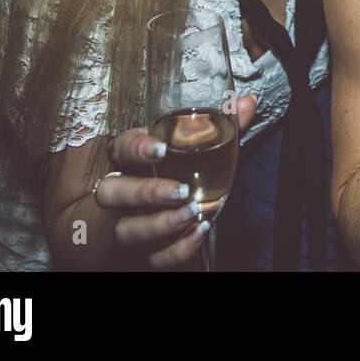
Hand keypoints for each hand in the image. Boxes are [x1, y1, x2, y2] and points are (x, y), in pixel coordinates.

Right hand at [95, 94, 256, 268]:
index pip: (121, 149)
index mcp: (134, 159)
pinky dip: (175, 249)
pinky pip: (153, 257)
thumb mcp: (203, 148)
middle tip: (179, 190)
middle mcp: (124, 191)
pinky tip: (198, 233)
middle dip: (144, 192)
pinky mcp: (146, 251)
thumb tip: (247, 103)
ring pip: (127, 229)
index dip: (136, 149)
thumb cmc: (186, 171)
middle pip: (112, 192)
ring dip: (158, 224)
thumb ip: (224, 126)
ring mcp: (131, 223)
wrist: (181, 212)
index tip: (159, 148)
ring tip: (191, 213)